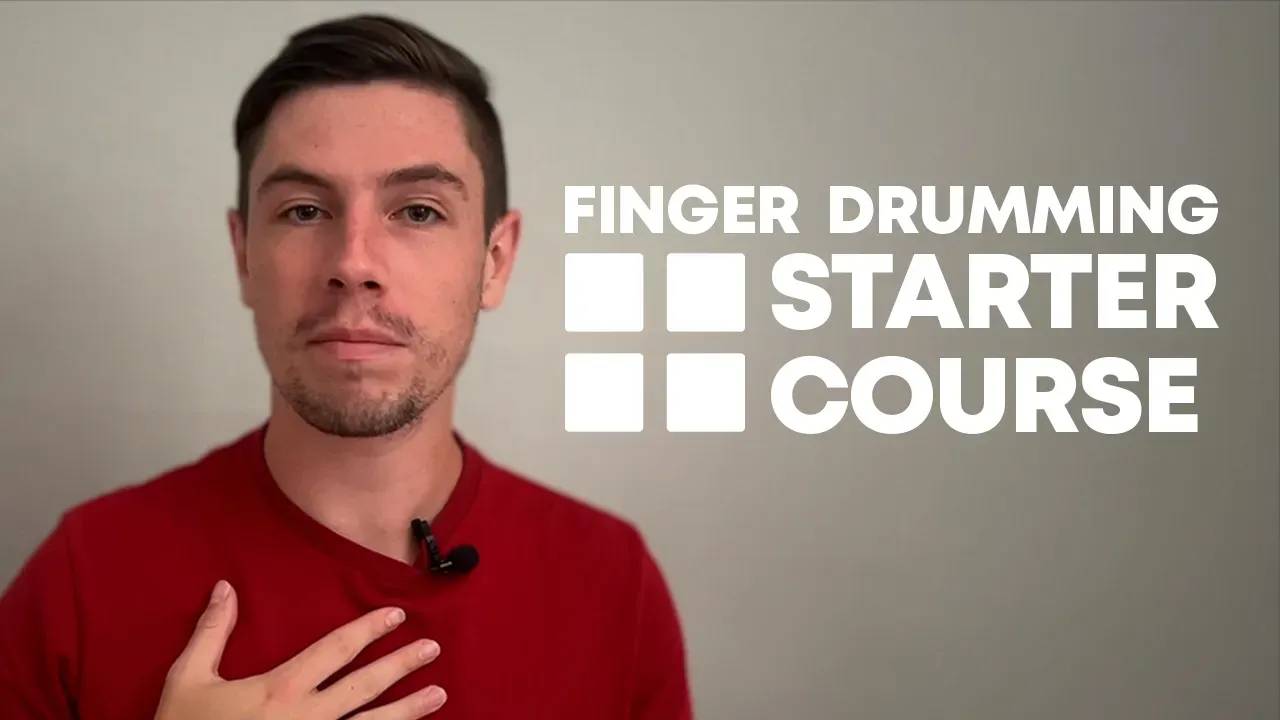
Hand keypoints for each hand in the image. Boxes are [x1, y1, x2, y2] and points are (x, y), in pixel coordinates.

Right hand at [155, 580, 445, 718]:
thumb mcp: (188, 680)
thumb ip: (211, 633)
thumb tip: (225, 587)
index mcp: (280, 689)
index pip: (336, 650)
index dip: (369, 629)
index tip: (396, 614)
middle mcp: (308, 717)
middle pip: (366, 685)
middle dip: (402, 664)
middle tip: (432, 648)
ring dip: (409, 710)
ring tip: (439, 694)